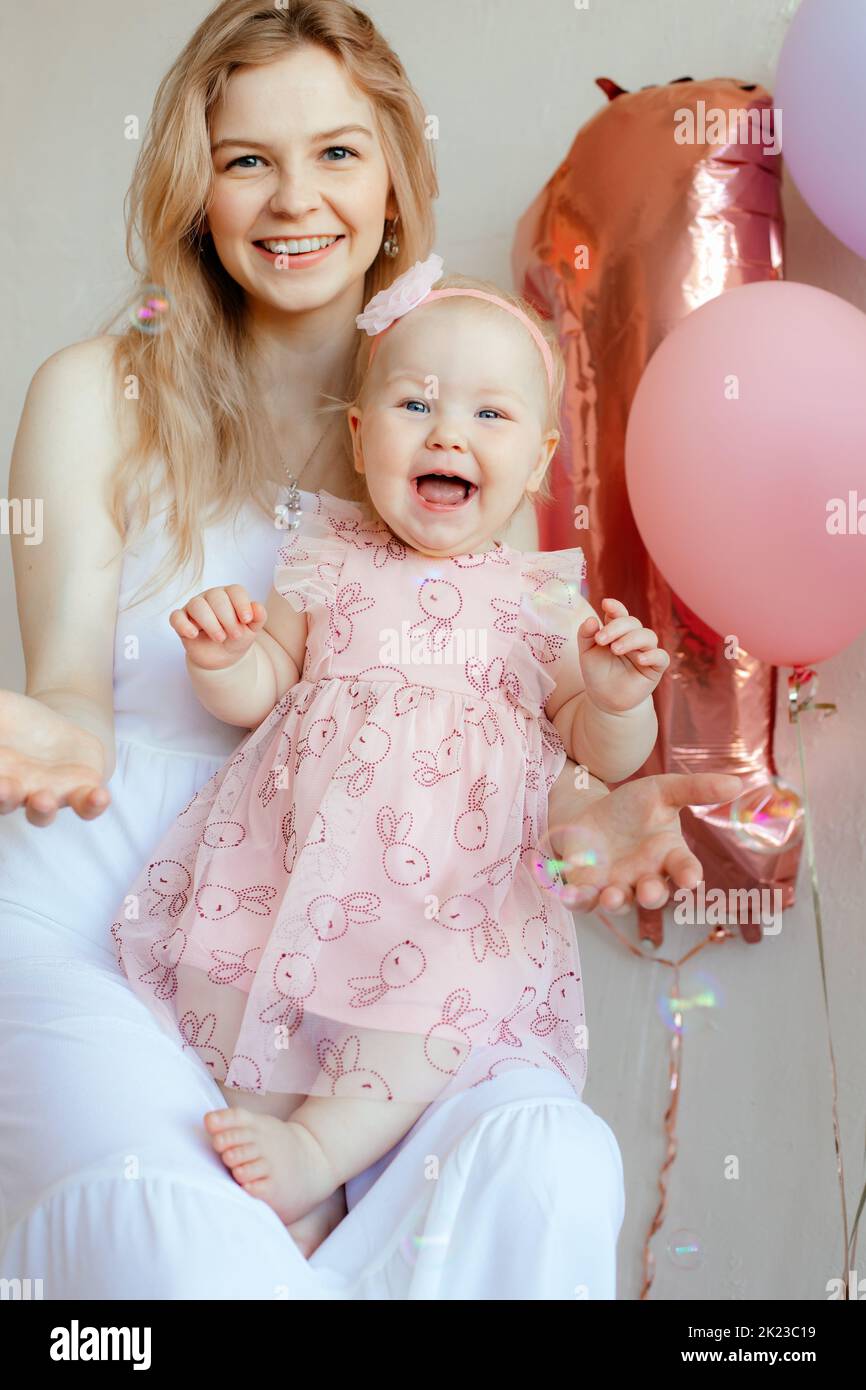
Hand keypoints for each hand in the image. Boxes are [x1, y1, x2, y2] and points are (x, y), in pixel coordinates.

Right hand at [0, 689, 109, 826]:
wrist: (52, 727)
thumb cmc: (10, 722)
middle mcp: (14, 792)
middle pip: (4, 802)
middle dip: (3, 797)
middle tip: (3, 787)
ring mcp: (47, 794)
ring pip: (41, 812)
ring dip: (42, 809)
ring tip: (43, 799)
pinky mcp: (80, 790)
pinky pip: (85, 805)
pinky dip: (92, 805)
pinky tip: (100, 797)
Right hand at [170, 586, 266, 670]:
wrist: (223, 657)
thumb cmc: (237, 637)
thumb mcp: (252, 629)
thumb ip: (258, 617)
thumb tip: (257, 607)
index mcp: (230, 595)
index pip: (235, 590)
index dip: (241, 604)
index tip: (247, 620)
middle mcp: (211, 597)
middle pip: (216, 597)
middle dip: (227, 618)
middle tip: (235, 635)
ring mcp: (194, 607)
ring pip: (197, 605)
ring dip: (210, 623)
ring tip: (220, 638)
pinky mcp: (181, 620)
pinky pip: (176, 617)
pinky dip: (183, 625)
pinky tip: (193, 634)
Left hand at [552, 772, 743, 912]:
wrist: (587, 814)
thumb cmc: (631, 807)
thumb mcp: (662, 791)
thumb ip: (696, 788)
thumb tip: (737, 783)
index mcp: (668, 856)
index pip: (684, 869)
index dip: (688, 875)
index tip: (691, 880)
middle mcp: (645, 877)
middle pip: (654, 894)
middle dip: (652, 895)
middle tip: (649, 891)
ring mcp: (616, 886)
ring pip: (620, 903)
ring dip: (616, 902)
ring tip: (612, 895)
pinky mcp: (587, 889)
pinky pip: (584, 901)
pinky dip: (579, 901)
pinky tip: (573, 895)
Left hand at [577, 597, 669, 713]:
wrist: (605, 699)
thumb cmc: (597, 673)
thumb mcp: (586, 653)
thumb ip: (586, 635)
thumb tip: (592, 620)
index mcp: (617, 631)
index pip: (619, 614)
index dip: (615, 607)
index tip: (606, 604)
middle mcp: (633, 638)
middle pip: (632, 623)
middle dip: (617, 627)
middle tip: (600, 639)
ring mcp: (646, 651)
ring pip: (648, 636)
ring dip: (631, 639)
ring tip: (615, 649)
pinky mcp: (655, 668)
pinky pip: (661, 657)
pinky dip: (652, 655)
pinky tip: (639, 659)